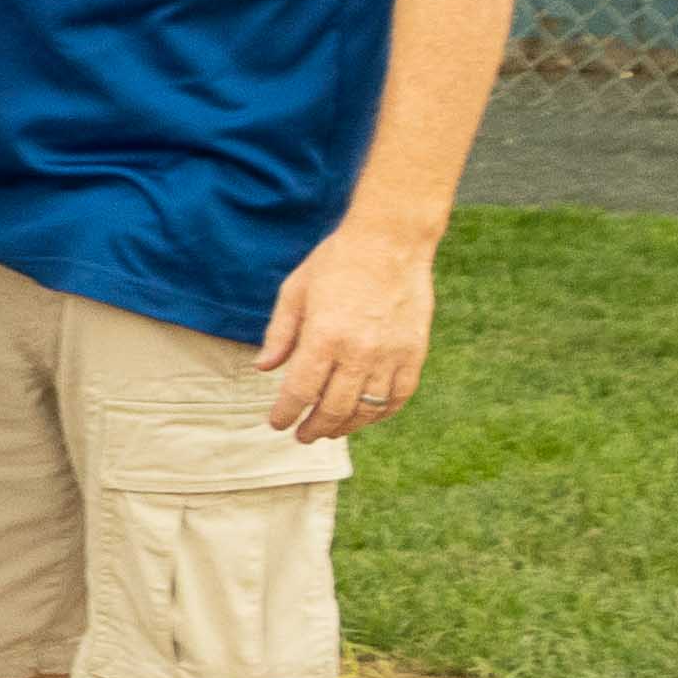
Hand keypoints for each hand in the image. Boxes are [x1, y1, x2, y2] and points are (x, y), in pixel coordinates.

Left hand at [253, 219, 438, 441]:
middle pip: (333, 408)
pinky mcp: (414, 353)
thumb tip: (263, 368)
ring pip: (367, 409)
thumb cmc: (336, 262)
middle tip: (302, 435)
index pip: (300, 392)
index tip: (276, 423)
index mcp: (324, 337)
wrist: (391, 241)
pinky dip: (381, 413)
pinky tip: (367, 416)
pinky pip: (398, 396)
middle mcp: (359, 352)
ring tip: (330, 431)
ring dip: (346, 426)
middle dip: (314, 428)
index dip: (285, 413)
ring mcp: (390, 355)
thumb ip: (280, 334)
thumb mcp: (295, 291)